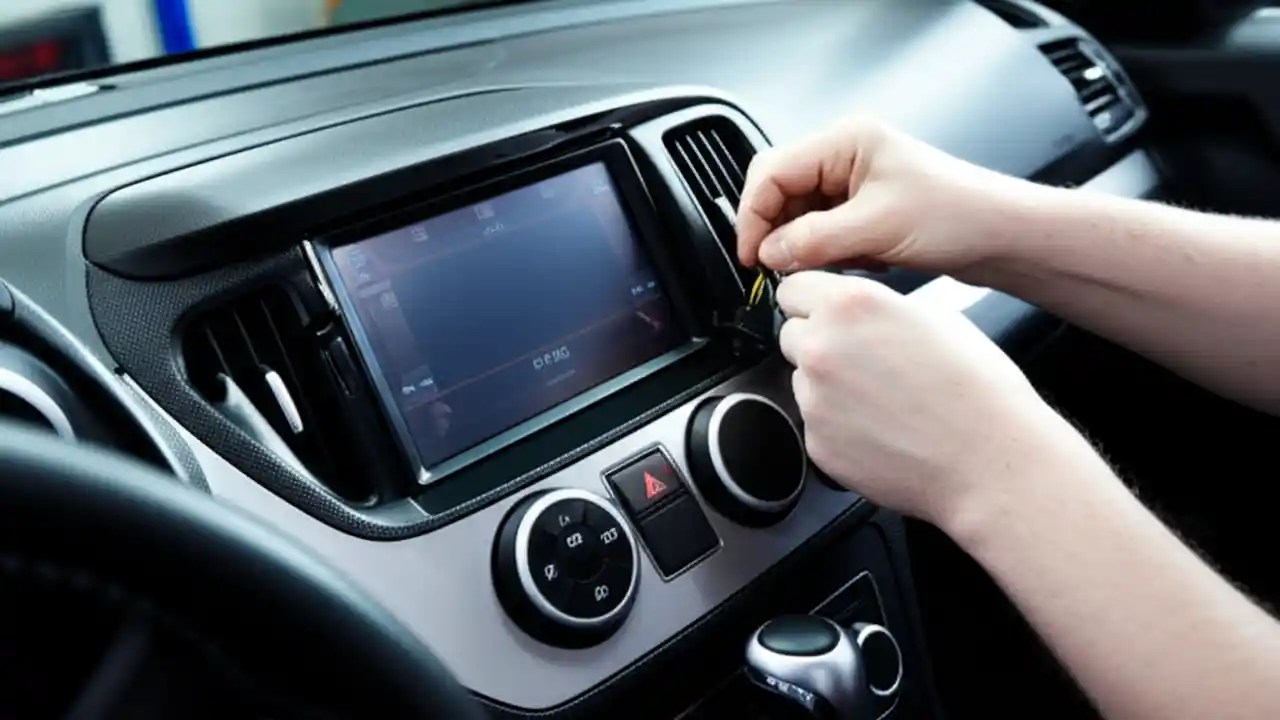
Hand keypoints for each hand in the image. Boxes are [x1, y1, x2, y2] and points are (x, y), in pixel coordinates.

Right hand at [736, 117, 1037, 276]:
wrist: (1001, 236)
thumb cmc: (958, 216)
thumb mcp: (877, 229)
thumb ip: (814, 240)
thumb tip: (769, 252)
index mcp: (846, 140)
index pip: (771, 171)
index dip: (753, 215)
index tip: (751, 256)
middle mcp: (845, 155)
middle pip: (779, 191)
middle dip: (774, 230)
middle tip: (774, 267)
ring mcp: (853, 182)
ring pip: (797, 214)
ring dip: (802, 244)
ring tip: (827, 265)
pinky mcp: (861, 208)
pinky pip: (820, 229)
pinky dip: (823, 251)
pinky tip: (850, 263)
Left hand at [778, 271, 1082, 529]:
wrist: (988, 459)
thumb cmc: (976, 387)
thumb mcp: (933, 316)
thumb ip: (875, 306)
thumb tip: (849, 308)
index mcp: (850, 305)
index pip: (792, 288)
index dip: (812, 302)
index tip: (825, 312)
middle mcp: (821, 347)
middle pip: (791, 333)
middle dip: (818, 341)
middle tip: (863, 359)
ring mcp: (813, 398)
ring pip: (802, 379)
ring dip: (828, 384)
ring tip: (882, 398)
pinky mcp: (815, 441)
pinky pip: (815, 421)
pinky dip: (837, 423)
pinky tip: (880, 427)